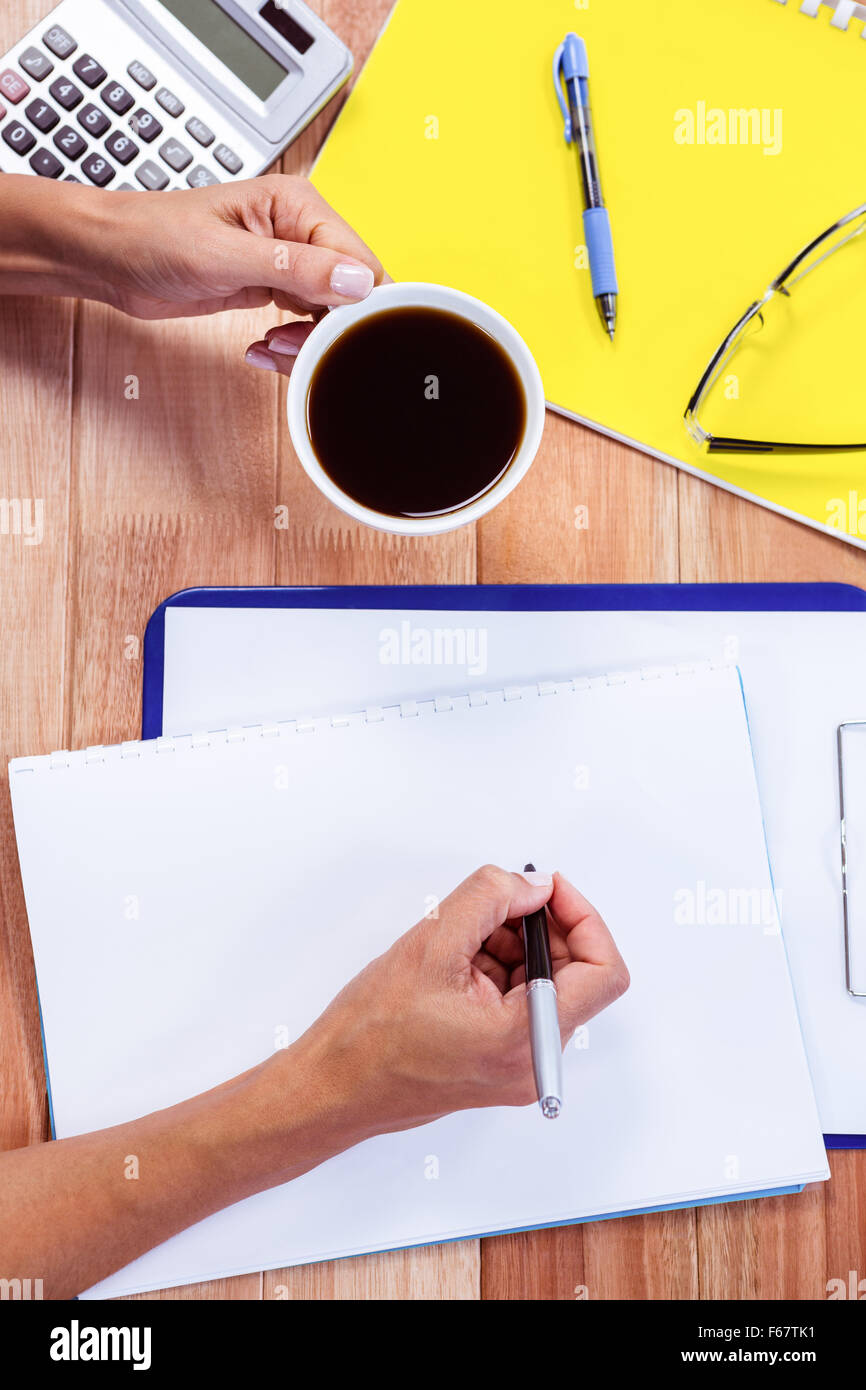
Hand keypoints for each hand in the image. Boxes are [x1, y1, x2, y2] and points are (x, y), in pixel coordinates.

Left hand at [0, 173, 383, 362]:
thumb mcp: (224, 255)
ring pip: (331, 314)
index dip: (352, 305)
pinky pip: (305, 324)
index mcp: (298, 205)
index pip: (360, 262)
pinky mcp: (274, 288)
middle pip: (352, 293)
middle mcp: (300, 231)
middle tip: (289, 346)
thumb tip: (356, 281)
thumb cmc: (153, 237)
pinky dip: (291, 346)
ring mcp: (288, 261)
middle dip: (328, 329)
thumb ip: (292, 267)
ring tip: (270, 348)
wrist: (111, 258)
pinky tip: (262, 348)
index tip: (326, 333)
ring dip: (308, 343)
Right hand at [289, 865, 629, 1140]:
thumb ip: (490, 898)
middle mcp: (533, 1062)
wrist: (335, 1086)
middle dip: (539, 928)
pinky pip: (520, 1002)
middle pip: (574, 974)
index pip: (603, 971)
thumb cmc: (372, 1034)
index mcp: (526, 1038)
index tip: (548, 891)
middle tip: (497, 904)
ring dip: (513, 947)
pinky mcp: (500, 1064)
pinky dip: (498, 970)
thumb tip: (534, 886)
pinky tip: (456, 964)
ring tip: (462, 941)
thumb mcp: (432, 943)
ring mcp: (518, 1067)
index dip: (582, 918)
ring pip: (545, 984)